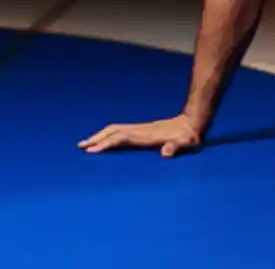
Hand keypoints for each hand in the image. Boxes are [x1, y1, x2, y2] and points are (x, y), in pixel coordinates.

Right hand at [79, 114, 201, 157]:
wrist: (193, 122)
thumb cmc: (190, 136)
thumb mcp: (187, 143)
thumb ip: (177, 147)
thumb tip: (166, 153)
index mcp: (147, 135)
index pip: (122, 138)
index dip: (108, 143)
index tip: (93, 150)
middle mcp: (141, 130)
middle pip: (114, 131)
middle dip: (97, 138)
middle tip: (81, 146)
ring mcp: (142, 129)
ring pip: (116, 129)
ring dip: (101, 135)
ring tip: (86, 143)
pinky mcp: (143, 130)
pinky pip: (121, 131)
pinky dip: (109, 135)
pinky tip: (105, 141)